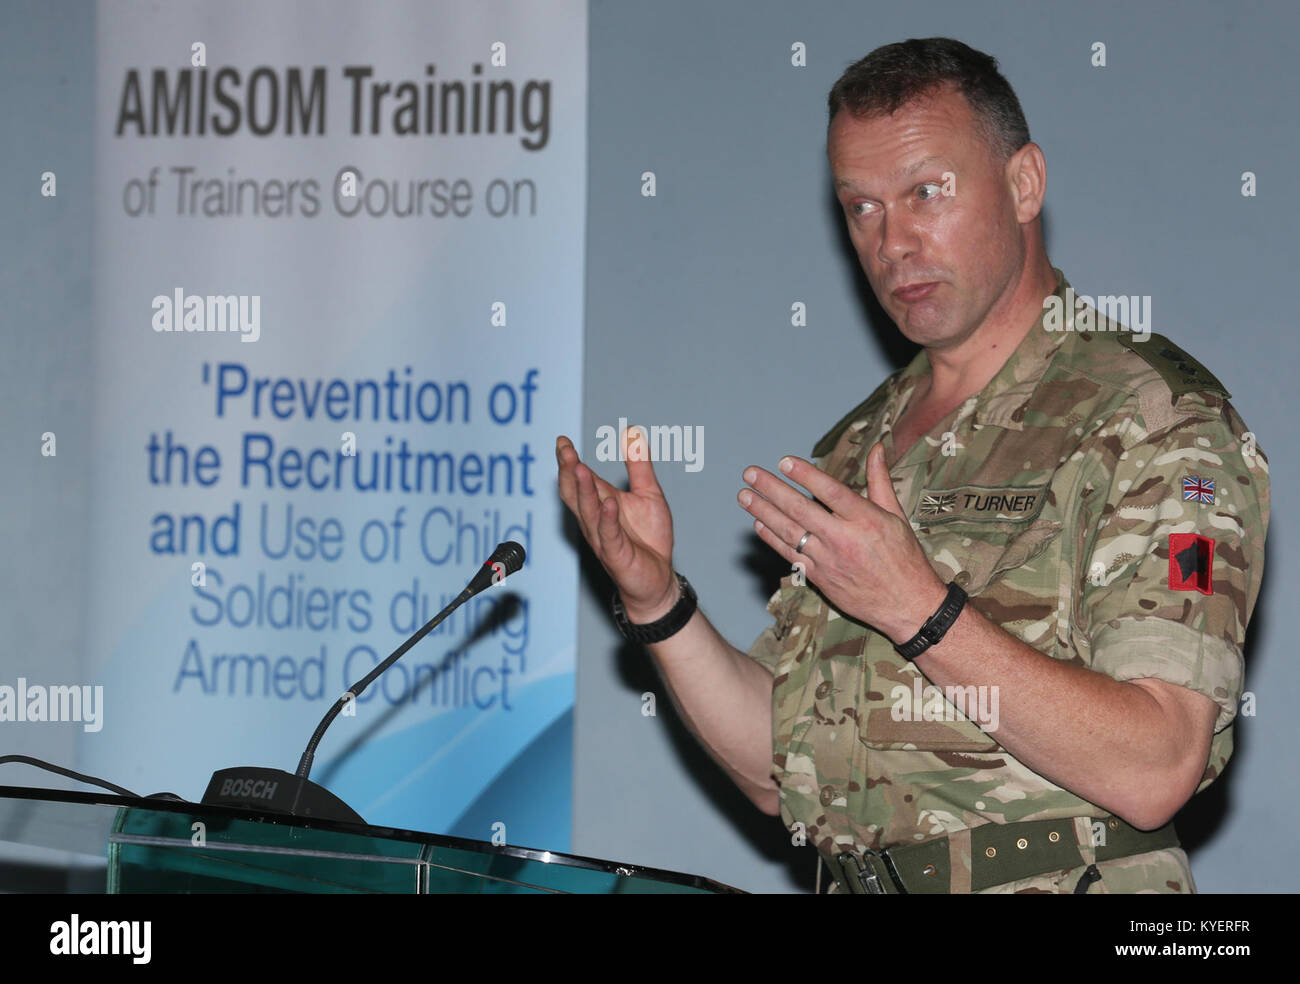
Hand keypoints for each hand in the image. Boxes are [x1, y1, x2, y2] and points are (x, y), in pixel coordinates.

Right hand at [556, 431, 677, 621]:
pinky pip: (610, 536)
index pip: (580, 480)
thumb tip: (631, 432)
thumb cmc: (648, 540)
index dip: (569, 461)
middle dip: (569, 472)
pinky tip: (609, 503)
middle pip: (576, 494)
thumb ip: (639, 465)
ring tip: (580, 468)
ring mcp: (604, 538)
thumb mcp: (648, 494)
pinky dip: (608, 519)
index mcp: (601, 504)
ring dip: (584, 491)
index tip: (562, 441)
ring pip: (589, 513)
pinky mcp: (617, 555)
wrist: (658, 579)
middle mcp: (596, 520)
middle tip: (564, 450)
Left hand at [737, 442, 946, 643]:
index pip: (830, 492)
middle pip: (801, 510)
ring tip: (744, 496)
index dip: (806, 475)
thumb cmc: (904, 557)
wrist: (907, 605)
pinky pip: (791, 555)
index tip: (784, 461)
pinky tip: (758, 524)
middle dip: (772, 490)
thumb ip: (880, 480)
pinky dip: (773, 539)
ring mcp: (829, 560)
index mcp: (866, 520)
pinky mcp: (820, 578)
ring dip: (763, 512)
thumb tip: (878, 448)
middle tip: (751, 473)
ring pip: (790, 532)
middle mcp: (844, 539)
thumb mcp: (896, 515)